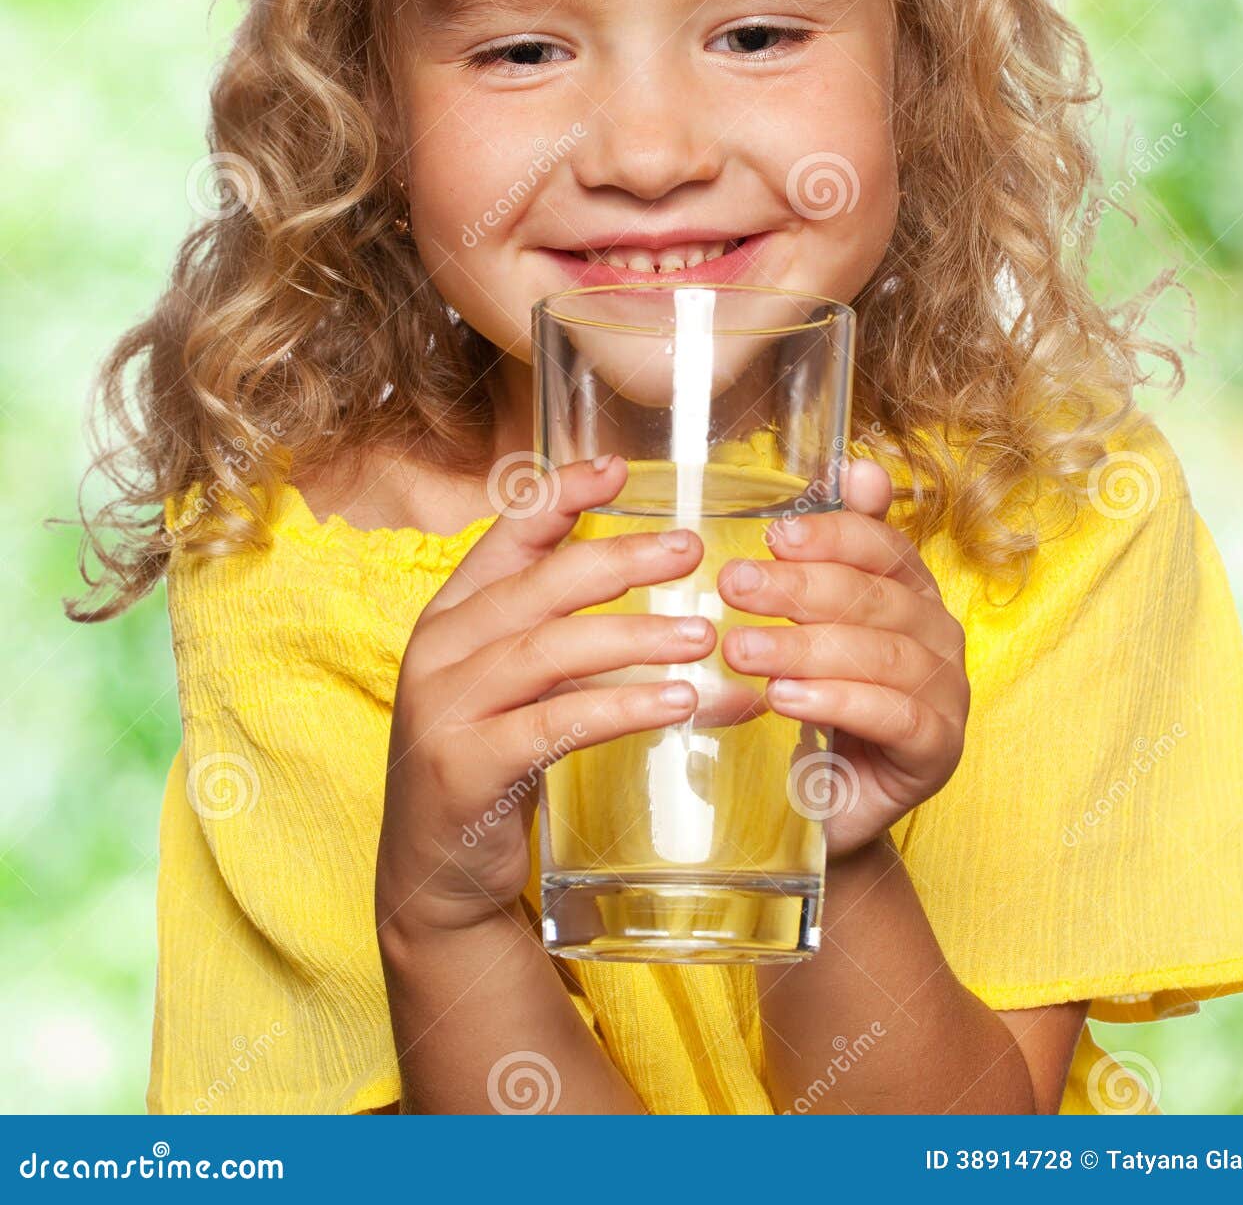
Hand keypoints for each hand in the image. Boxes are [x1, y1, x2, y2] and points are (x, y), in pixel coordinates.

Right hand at [375, 455, 714, 938]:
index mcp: (452, 614)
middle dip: (621, 561)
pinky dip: (621, 708)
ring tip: (704, 636)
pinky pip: (554, 724)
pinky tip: (678, 704)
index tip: (622, 470)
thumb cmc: (491, 761)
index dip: (563, 494)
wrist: (434, 875)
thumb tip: (641, 561)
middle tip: (692, 551)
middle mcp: (439, 649)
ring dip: (634, 637)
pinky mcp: (464, 768)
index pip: (507, 532)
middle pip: (540, 585)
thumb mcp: (511, 680)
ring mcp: (444, 709)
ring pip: (550, 649)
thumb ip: (553, 622)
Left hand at [718, 458, 967, 859]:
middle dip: (800, 588)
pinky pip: (892, 715)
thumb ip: (829, 553)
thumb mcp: (813, 624)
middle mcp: (940, 636)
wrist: (831, 804)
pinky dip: (836, 702)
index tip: (771, 535)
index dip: (831, 535)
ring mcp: (948, 694)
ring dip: (806, 647)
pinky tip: (783, 698)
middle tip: (734, 586)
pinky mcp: (938, 750)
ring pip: (881, 655)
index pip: (882, 547)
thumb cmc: (819, 705)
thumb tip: (859, 467)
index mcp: (912, 593)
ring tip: (742, 648)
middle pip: (875, 598)